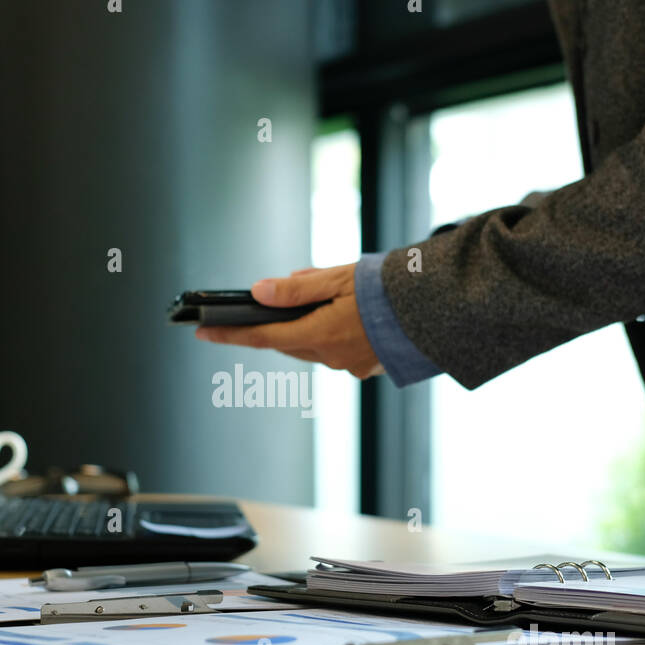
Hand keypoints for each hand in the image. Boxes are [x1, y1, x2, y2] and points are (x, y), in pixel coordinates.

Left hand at [194, 263, 384, 378]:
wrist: (442, 310)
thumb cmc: (392, 289)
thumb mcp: (340, 279)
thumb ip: (297, 289)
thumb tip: (258, 291)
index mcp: (321, 335)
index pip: (263, 337)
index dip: (230, 334)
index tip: (202, 332)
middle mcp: (332, 357)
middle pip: (287, 343)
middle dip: (271, 327)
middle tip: (257, 309)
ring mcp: (351, 366)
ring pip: (312, 347)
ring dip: (303, 329)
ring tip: (314, 300)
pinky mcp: (369, 366)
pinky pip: (337, 350)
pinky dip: (330, 334)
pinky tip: (342, 315)